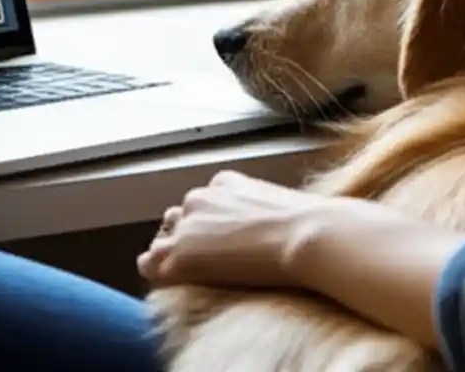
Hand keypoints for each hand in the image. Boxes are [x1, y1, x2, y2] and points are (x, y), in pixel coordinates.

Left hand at [137, 170, 383, 288]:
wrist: (311, 237)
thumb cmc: (313, 225)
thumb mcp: (283, 207)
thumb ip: (263, 213)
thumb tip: (279, 231)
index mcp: (224, 182)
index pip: (198, 205)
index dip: (206, 228)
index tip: (223, 245)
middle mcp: (200, 197)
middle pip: (176, 221)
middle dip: (187, 240)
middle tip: (211, 263)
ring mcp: (188, 226)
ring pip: (162, 242)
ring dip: (173, 256)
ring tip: (196, 275)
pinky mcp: (181, 254)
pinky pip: (151, 265)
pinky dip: (161, 274)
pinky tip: (180, 283)